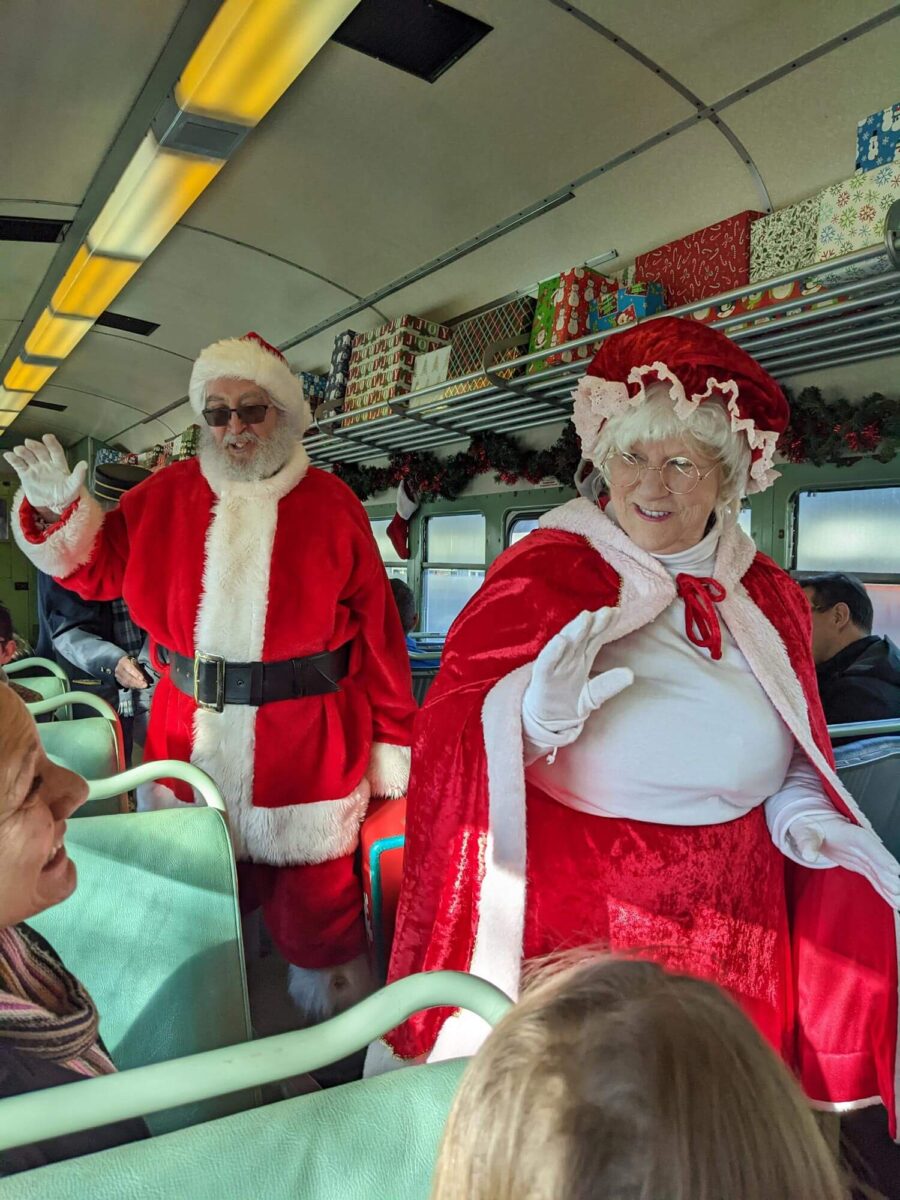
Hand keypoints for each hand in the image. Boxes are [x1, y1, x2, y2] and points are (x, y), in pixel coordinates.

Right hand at [2, 434, 86, 516]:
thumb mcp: (75, 485)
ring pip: (28, 456)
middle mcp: (47, 463)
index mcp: (59, 464)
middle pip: (40, 451)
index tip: (47, 437)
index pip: (56, 451)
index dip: (52, 444)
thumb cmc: (67, 494)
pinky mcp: (26, 474)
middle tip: (29, 442)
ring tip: (19, 449)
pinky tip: (9, 455)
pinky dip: (14, 459)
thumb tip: (84, 464)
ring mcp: (36, 468)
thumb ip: (79, 475)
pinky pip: (19, 465)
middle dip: (35, 446)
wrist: (55, 505)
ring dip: (23, 451)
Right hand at [115, 656, 148, 688]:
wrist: (123, 664)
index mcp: (124, 661)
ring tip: (143, 686)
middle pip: (128, 677)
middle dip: (137, 682)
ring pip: (127, 682)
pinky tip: (139, 686)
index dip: (136, 673)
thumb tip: (147, 678)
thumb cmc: (132, 663)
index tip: (142, 678)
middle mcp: (119, 669)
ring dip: (136, 685)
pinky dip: (134, 686)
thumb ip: (140, 669)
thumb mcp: (136, 663)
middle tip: (145, 685)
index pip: (130, 668)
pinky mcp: (119, 681)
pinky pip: (126, 685)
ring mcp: (117, 675)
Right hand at [522, 608, 632, 746]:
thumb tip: (630, 674)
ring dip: (575, 630)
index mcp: (581, 658)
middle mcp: (568, 657)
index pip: (595, 637)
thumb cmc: (568, 702)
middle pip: (582, 636)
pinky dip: (553, 651)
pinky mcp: (542, 678)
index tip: (617, 612)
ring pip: (566, 644)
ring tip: (587, 617)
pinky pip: (547, 662)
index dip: (605, 625)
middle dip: (594, 623)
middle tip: (607, 611)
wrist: (546, 721)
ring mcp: (555, 666)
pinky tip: (561, 640)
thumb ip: (609, 684)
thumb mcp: (593, 695)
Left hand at [790, 813, 899, 907]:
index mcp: (850, 833)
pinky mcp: (862, 865)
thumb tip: (808, 854)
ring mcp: (864, 857)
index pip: (869, 845)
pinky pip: (876, 879)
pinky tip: (894, 901)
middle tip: (899, 891)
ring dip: (891, 887)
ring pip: (881, 873)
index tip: (894, 871)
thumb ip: (806, 842)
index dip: (882, 858)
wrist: (815, 826)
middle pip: (880, 861)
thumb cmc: (810, 826)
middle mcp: (862, 846)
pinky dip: (884, 890)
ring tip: (899, 902)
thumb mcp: (804, 831)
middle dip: (891, 877)